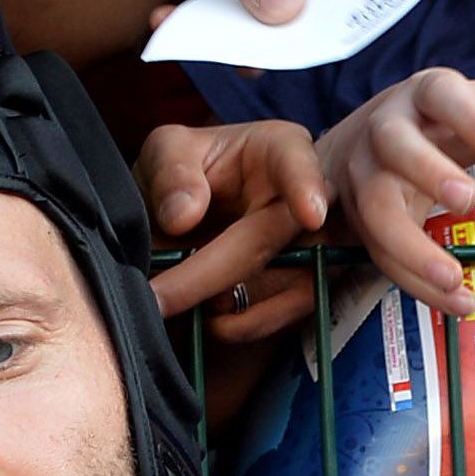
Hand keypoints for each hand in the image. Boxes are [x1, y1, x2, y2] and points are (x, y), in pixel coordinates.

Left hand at [136, 118, 329, 340]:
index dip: (305, 188)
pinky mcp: (305, 288)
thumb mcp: (169, 152)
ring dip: (218, 301)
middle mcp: (309, 200)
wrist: (200, 210)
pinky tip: (203, 316)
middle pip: (268, 242)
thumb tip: (183, 217)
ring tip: (170, 297)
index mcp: (281, 151)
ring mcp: (315, 248)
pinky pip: (278, 317)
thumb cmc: (191, 171)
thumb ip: (171, 171)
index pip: (297, 164)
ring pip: (275, 289)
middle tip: (159, 295)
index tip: (311, 215)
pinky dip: (236, 324)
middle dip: (209, 274)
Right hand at [313, 70, 474, 305]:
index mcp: (428, 94)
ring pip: (376, 209)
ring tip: (456, 279)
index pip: (443, 93)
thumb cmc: (449, 119)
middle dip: (428, 173)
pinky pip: (379, 253)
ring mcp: (366, 175)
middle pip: (396, 146)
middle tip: (467, 200)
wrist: (369, 140)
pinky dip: (413, 280)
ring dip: (412, 248)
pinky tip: (455, 300)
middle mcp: (388, 129)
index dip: (469, 115)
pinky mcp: (361, 220)